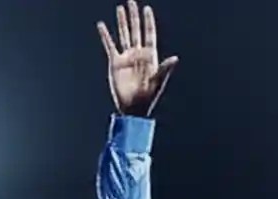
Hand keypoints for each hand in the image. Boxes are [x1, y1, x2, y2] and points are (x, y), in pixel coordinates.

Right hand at [97, 0, 178, 116]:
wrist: (133, 108)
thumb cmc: (148, 97)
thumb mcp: (158, 82)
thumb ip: (164, 68)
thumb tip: (175, 58)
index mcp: (150, 56)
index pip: (149, 34)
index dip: (148, 21)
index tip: (147, 9)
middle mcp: (138, 54)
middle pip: (136, 30)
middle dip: (134, 16)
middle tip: (132, 2)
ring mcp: (126, 57)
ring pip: (123, 35)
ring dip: (122, 22)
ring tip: (120, 9)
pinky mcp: (115, 63)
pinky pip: (110, 46)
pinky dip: (105, 36)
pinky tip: (102, 26)